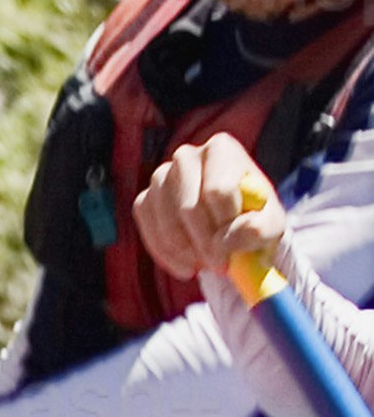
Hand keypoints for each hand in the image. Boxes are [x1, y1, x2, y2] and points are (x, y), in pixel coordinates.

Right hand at [137, 130, 284, 310]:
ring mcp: (161, 177)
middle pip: (189, 207)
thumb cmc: (255, 219)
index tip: (233, 253)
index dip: (225, 227)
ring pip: (167, 222)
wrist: (232, 227)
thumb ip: (259, 229)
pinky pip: (149, 231)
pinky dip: (167, 255)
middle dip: (205, 244)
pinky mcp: (144, 200)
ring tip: (206, 264)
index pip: (218, 190)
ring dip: (187, 252)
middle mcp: (186, 157)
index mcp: (221, 149)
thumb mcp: (271, 225)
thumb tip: (225, 241)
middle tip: (219, 267)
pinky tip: (187, 263)